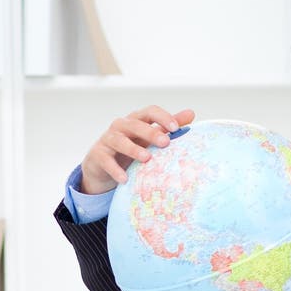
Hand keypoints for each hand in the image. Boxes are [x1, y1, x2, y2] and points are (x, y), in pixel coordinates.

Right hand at [80, 105, 194, 194]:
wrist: (101, 164)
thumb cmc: (130, 148)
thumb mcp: (148, 138)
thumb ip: (166, 127)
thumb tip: (191, 113)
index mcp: (136, 120)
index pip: (149, 112)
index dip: (162, 117)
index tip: (176, 128)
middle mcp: (121, 126)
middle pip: (135, 124)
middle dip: (150, 133)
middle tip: (165, 143)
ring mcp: (108, 139)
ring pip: (119, 140)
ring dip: (133, 149)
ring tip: (146, 159)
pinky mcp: (98, 155)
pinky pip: (106, 160)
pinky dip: (115, 170)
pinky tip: (125, 179)